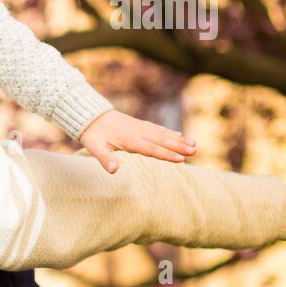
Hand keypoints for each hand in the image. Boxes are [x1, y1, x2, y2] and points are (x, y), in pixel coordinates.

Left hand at [79, 110, 196, 173]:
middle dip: (178, 146)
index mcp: (128, 140)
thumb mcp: (94, 148)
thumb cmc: (92, 135)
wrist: (90, 115)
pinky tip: (179, 134)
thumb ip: (105, 159)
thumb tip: (114, 171)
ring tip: (194, 145)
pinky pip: (157, 128)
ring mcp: (140, 127)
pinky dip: (168, 131)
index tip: (180, 160)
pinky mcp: (139, 124)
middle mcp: (137, 132)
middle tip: (195, 152)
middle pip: (161, 140)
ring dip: (178, 139)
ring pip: (162, 133)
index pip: (151, 149)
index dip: (166, 154)